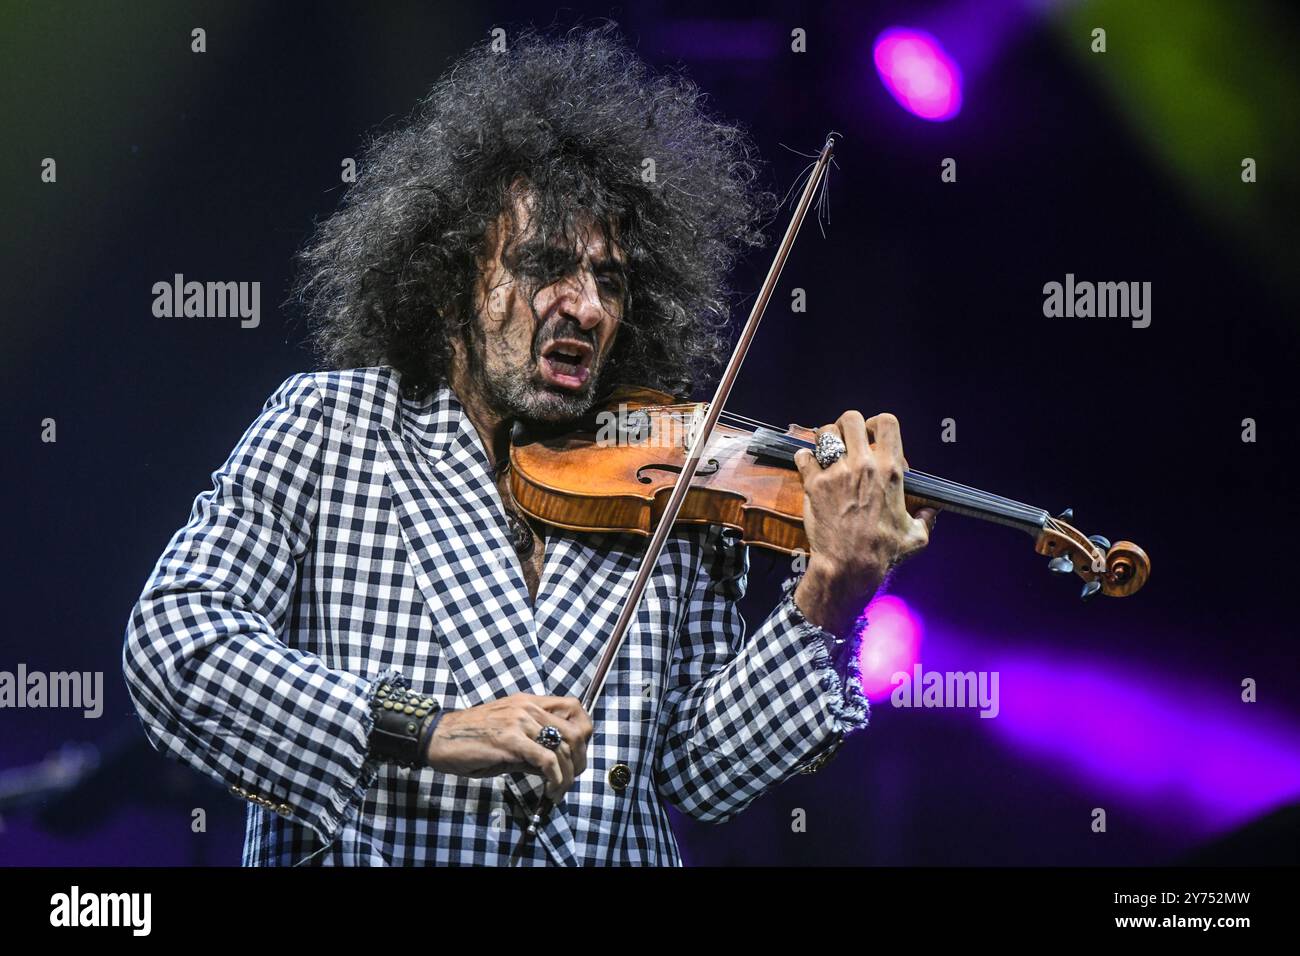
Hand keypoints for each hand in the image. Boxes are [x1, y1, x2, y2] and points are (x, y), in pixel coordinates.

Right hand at [424, 694, 592, 801]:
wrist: (437, 738)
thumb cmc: (470, 739)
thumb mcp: (507, 736)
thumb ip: (532, 745)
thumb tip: (554, 766)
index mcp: (528, 702)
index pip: (574, 707)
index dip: (584, 732)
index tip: (578, 755)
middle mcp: (527, 707)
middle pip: (575, 730)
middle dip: (580, 760)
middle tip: (573, 778)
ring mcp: (519, 721)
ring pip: (562, 747)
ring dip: (568, 775)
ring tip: (560, 790)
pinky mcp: (509, 740)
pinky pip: (546, 760)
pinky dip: (555, 779)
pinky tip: (550, 790)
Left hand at [792, 410, 937, 634]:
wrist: (849, 566)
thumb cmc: (883, 552)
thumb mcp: (916, 536)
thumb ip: (927, 519)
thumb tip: (932, 511)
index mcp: (890, 470)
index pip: (887, 423)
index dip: (877, 424)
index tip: (872, 435)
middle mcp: (864, 465)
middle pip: (851, 419)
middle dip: (847, 425)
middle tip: (845, 440)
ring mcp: (837, 473)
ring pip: (825, 433)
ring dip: (825, 439)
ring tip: (826, 451)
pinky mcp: (814, 484)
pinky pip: (803, 456)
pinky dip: (804, 458)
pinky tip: (808, 466)